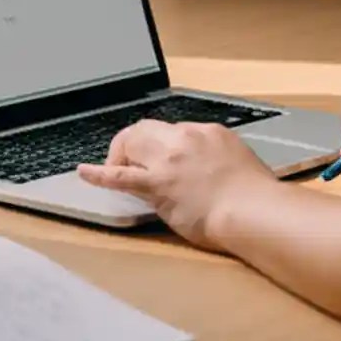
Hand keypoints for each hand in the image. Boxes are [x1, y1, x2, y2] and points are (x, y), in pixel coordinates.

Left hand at [77, 120, 277, 249]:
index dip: (161, 146)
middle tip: (132, 163)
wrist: (253, 211)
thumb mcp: (240, 163)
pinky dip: (98, 173)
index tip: (160, 159)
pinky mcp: (158, 184)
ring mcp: (169, 160)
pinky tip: (85, 172)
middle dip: (133, 144)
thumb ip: (221, 161)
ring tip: (117, 169)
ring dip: (121, 155)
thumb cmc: (256, 197)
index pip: (173, 131)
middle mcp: (185, 139)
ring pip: (132, 143)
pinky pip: (120, 176)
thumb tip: (214, 171)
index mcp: (208, 132)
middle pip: (146, 129)